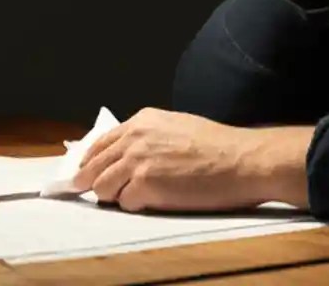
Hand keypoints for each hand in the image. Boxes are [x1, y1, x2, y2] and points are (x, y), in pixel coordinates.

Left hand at [71, 108, 309, 212]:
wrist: (242, 160)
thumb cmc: (219, 146)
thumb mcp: (177, 127)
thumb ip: (149, 137)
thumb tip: (128, 156)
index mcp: (141, 121)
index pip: (100, 143)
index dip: (91, 161)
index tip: (86, 173)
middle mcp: (134, 137)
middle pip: (92, 166)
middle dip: (90, 182)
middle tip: (89, 193)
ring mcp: (136, 161)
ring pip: (101, 187)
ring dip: (114, 196)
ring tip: (133, 198)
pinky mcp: (144, 184)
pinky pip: (124, 203)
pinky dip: (135, 206)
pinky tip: (154, 202)